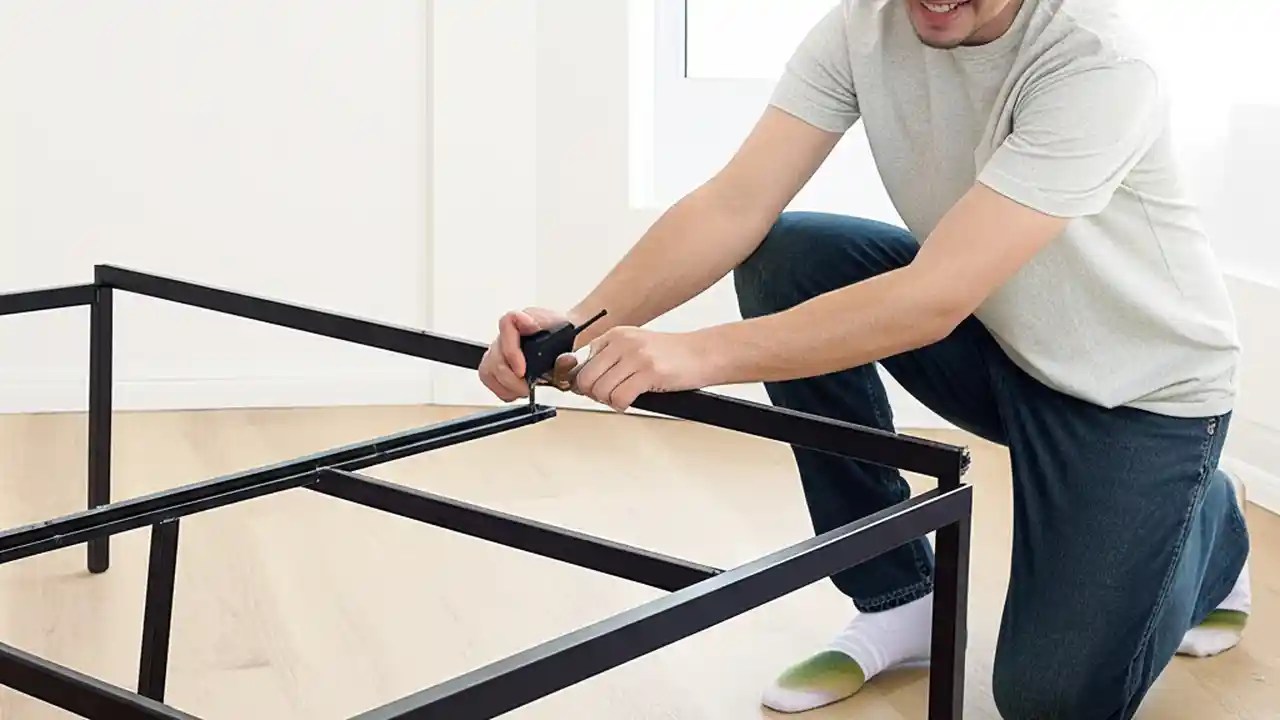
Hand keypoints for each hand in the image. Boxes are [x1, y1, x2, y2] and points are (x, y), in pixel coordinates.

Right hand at [478, 307, 577, 401]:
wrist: (565, 339)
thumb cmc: (566, 336)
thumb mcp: (574, 340)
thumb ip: (570, 349)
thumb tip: (566, 361)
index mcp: (527, 319)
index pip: (508, 322)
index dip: (512, 348)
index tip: (522, 369)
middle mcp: (510, 332)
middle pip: (495, 354)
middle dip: (511, 378)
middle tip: (527, 387)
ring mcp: (500, 346)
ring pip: (488, 367)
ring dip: (506, 384)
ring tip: (523, 389)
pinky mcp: (497, 361)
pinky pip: (488, 377)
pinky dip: (502, 389)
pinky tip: (517, 390)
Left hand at [569, 327, 714, 411]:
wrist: (703, 353)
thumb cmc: (672, 354)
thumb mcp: (636, 346)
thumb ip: (611, 358)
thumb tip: (584, 382)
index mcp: (615, 335)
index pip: (583, 364)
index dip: (588, 382)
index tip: (598, 388)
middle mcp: (622, 343)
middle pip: (587, 379)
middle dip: (594, 394)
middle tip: (608, 397)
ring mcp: (635, 356)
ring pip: (601, 390)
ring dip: (609, 401)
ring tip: (622, 398)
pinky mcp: (649, 372)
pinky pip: (620, 398)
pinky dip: (622, 406)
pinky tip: (631, 401)